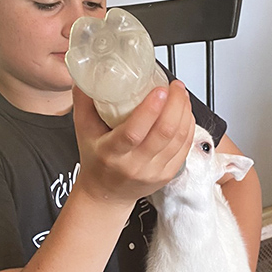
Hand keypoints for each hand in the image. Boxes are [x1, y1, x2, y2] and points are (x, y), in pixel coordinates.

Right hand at [72, 82, 194, 206]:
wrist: (106, 194)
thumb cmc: (96, 160)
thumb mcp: (83, 131)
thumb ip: (84, 102)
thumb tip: (86, 76)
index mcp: (111, 153)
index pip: (134, 132)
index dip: (150, 109)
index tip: (159, 89)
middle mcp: (134, 165)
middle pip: (164, 132)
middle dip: (175, 104)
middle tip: (175, 86)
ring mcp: (153, 172)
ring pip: (178, 138)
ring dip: (184, 112)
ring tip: (181, 94)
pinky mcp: (167, 174)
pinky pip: (184, 147)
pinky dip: (188, 126)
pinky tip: (185, 113)